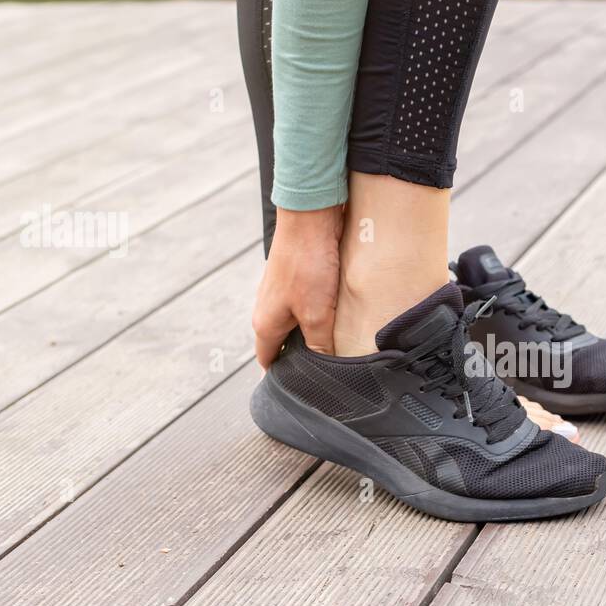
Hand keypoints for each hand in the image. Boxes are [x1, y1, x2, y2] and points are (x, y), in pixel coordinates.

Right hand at [252, 205, 343, 364]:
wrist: (311, 215)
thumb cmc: (308, 264)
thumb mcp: (317, 314)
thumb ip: (319, 345)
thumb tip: (325, 368)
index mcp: (266, 324)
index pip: (267, 361)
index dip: (284, 377)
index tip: (304, 390)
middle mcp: (267, 309)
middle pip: (283, 344)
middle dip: (303, 357)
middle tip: (328, 370)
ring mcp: (281, 293)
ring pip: (297, 324)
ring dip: (314, 334)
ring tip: (337, 345)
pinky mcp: (296, 278)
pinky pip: (306, 305)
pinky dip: (319, 314)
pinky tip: (339, 316)